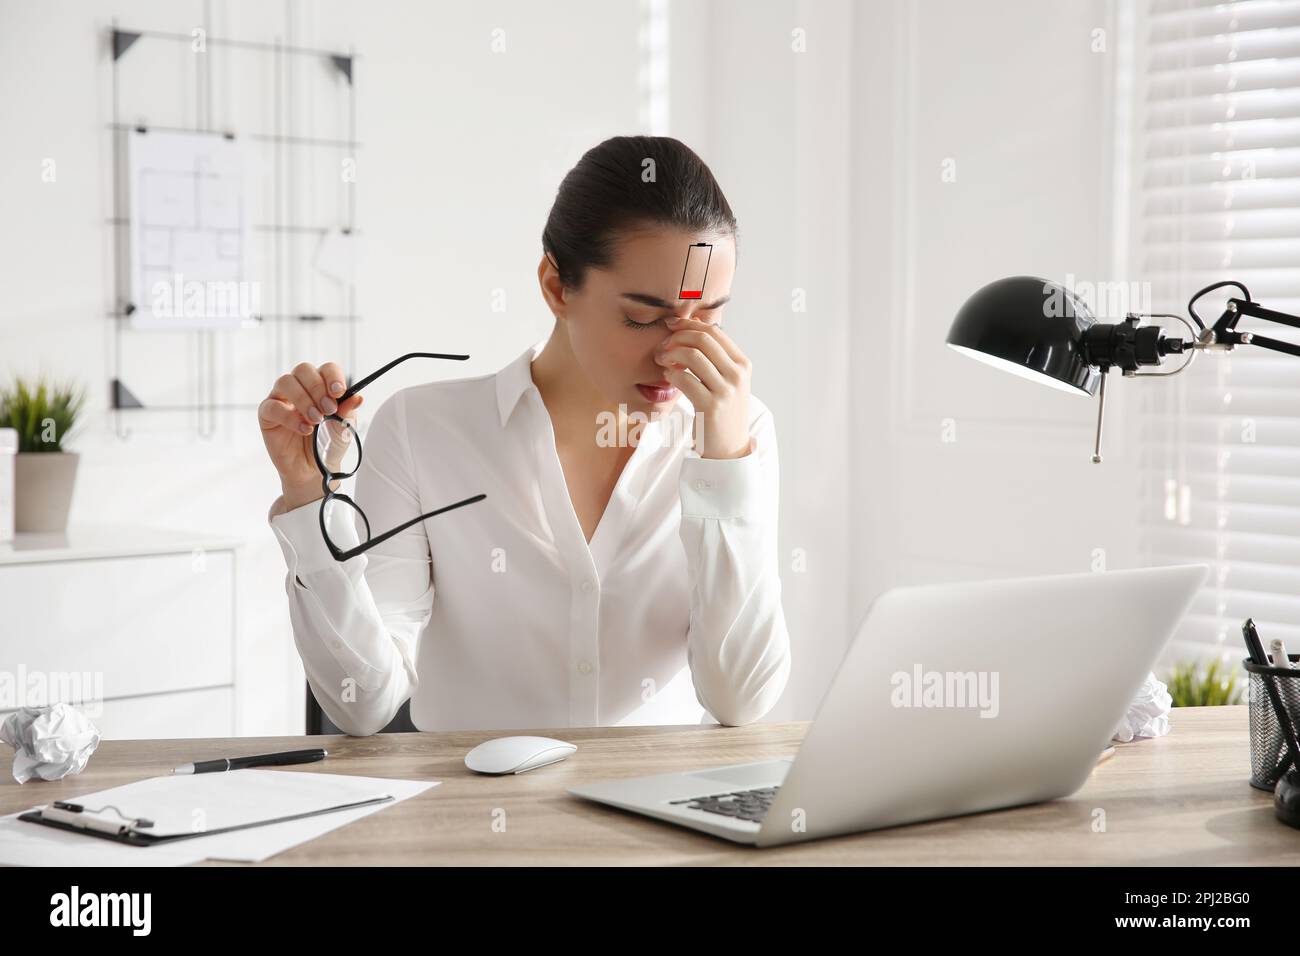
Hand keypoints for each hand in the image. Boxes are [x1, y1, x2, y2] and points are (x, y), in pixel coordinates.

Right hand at [258, 361, 363, 507]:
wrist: (315, 469)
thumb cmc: (328, 443)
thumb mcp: (343, 428)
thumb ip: (348, 411)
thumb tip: (358, 397)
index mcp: (321, 386)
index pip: (325, 369)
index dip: (332, 376)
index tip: (339, 392)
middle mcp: (300, 388)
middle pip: (303, 369)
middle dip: (318, 388)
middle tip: (328, 410)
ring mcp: (281, 399)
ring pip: (285, 382)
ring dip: (303, 399)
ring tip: (316, 420)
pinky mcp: (267, 415)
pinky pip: (272, 406)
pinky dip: (290, 417)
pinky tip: (304, 429)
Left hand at [655, 316, 752, 458]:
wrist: (729, 448)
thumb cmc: (723, 411)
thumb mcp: (729, 381)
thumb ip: (717, 356)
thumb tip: (698, 324)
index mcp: (742, 364)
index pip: (714, 332)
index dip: (689, 324)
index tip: (671, 325)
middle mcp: (737, 375)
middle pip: (703, 339)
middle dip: (677, 337)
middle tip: (662, 345)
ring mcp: (726, 391)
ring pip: (693, 356)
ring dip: (671, 354)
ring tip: (661, 360)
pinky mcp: (710, 406)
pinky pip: (684, 379)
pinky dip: (671, 374)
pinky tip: (667, 377)